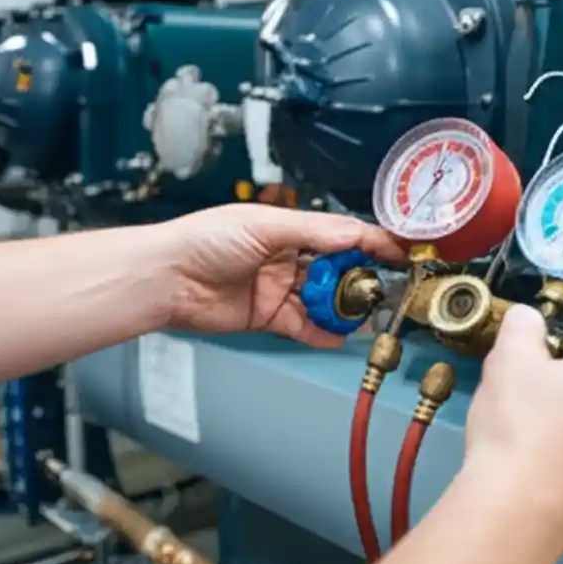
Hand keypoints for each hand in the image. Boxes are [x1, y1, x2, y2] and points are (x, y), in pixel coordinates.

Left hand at [158, 204, 403, 346]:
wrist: (165, 278)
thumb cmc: (202, 240)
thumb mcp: (264, 227)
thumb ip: (313, 232)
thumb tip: (354, 233)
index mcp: (287, 228)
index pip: (339, 234)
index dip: (370, 243)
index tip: (396, 253)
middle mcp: (285, 258)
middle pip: (335, 270)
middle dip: (359, 280)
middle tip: (378, 291)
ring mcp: (277, 288)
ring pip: (322, 300)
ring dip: (343, 309)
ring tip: (363, 317)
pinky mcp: (266, 317)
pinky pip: (302, 326)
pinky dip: (322, 332)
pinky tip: (339, 336)